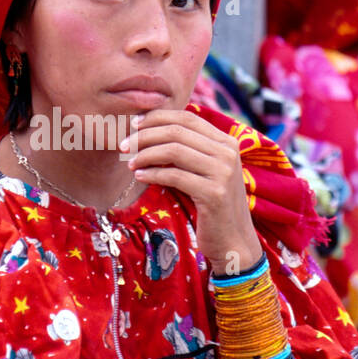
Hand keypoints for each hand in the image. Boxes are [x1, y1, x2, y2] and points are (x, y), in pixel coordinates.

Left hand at [122, 109, 260, 273]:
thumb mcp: (203, 172)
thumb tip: (147, 132)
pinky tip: (140, 177)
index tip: (133, 125)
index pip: (187, 117)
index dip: (156, 117)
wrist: (233, 241)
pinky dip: (152, 174)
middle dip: (144, 136)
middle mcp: (228, 152)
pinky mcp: (214, 193)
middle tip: (124, 145)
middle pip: (177, 131)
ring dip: (145, 154)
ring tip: (130, 163)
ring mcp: (223, 172)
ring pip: (173, 150)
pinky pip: (174, 176)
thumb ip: (187, 151)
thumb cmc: (211, 205)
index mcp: (226, 141)